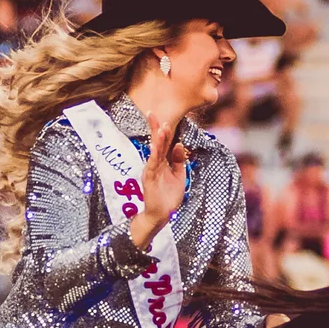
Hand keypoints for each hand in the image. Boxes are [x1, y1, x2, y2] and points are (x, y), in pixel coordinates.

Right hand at [130, 114, 188, 249]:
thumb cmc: (169, 196)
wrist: (161, 214)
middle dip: (154, 129)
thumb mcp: (179, 176)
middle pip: (155, 143)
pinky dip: (154, 155)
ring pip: (154, 152)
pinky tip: (156, 146)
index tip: (163, 117)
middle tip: (152, 113)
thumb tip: (180, 145)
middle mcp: (155, 164)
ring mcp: (151, 171)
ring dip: (157, 140)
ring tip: (160, 128)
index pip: (162, 144)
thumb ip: (179, 161)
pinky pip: (152, 164)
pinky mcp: (149, 179)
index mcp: (162, 163)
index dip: (162, 131)